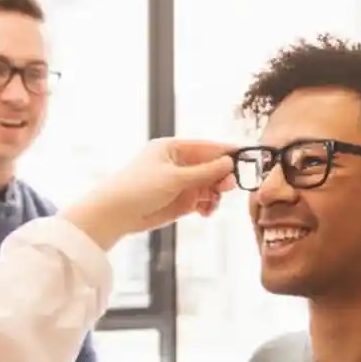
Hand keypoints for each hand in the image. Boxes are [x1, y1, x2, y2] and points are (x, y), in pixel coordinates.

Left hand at [63, 138, 236, 248]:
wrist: (115, 214)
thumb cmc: (139, 187)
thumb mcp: (175, 178)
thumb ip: (204, 172)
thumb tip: (229, 163)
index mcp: (173, 148)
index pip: (207, 147)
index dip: (226, 152)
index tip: (246, 157)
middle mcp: (178, 164)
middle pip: (211, 167)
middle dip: (221, 177)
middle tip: (228, 187)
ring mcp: (180, 183)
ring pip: (209, 186)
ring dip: (215, 194)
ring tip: (212, 203)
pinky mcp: (180, 202)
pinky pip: (202, 201)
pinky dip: (208, 206)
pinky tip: (206, 212)